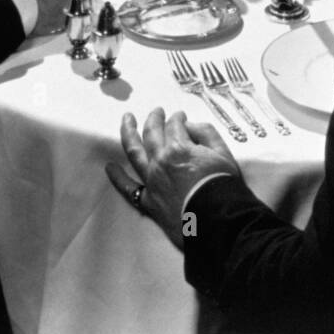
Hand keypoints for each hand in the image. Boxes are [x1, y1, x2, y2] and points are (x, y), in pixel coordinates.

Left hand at [105, 108, 241, 248]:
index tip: (181, 117)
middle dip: (155, 118)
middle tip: (157, 111)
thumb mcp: (223, 153)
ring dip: (128, 132)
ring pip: (134, 151)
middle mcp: (160, 161)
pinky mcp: (148, 201)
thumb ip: (206, 133)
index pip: (174, 125)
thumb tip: (190, 126)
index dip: (178, 118)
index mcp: (178, 147)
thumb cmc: (223, 186)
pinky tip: (109, 167)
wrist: (218, 221)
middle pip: (152, 132)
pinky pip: (128, 188)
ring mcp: (151, 180)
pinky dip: (118, 177)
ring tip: (126, 119)